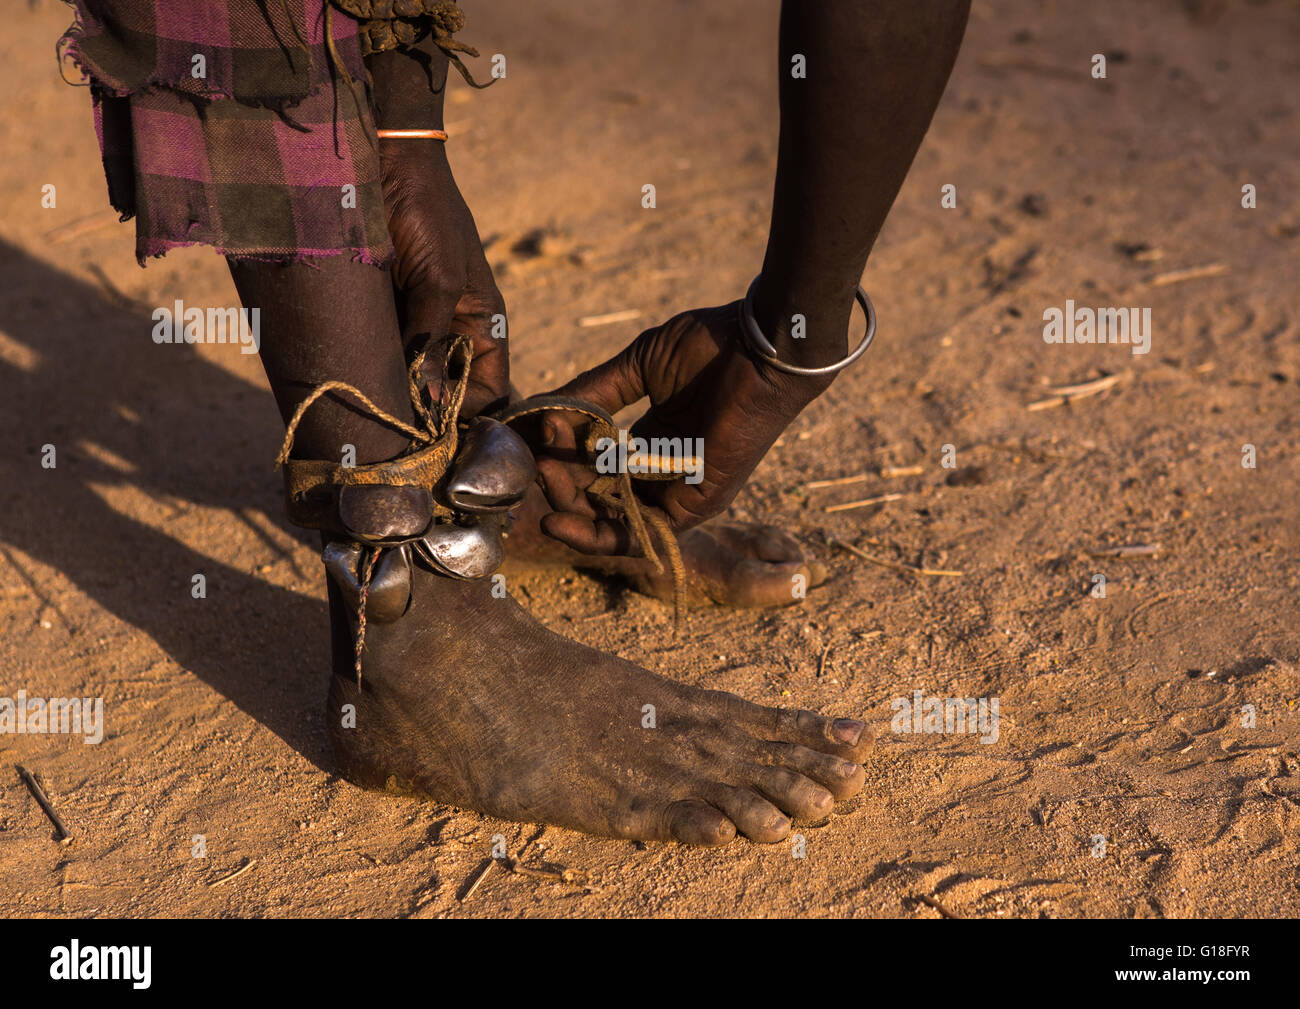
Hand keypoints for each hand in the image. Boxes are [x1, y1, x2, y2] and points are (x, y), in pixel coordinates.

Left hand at [381, 141, 506, 416]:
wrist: (384, 160)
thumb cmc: (427, 214)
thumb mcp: (437, 279)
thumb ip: (433, 339)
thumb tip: (433, 402)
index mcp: (482, 323)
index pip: (491, 389)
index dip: (472, 416)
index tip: (438, 435)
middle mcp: (451, 329)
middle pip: (449, 391)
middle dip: (428, 415)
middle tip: (399, 438)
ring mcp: (415, 322)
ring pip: (411, 377)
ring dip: (393, 395)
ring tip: (369, 419)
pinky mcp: (381, 313)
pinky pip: (379, 353)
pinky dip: (368, 371)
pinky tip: (350, 386)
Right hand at [534, 302, 833, 555]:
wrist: (760, 346)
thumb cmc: (710, 347)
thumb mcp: (638, 367)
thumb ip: (593, 392)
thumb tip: (544, 412)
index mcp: (655, 441)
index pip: (600, 470)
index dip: (564, 462)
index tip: (535, 441)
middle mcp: (666, 472)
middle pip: (602, 501)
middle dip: (562, 488)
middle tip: (536, 464)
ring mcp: (682, 491)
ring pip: (617, 524)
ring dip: (574, 511)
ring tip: (545, 479)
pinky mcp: (697, 503)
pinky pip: (643, 533)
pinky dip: (602, 529)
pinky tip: (566, 513)